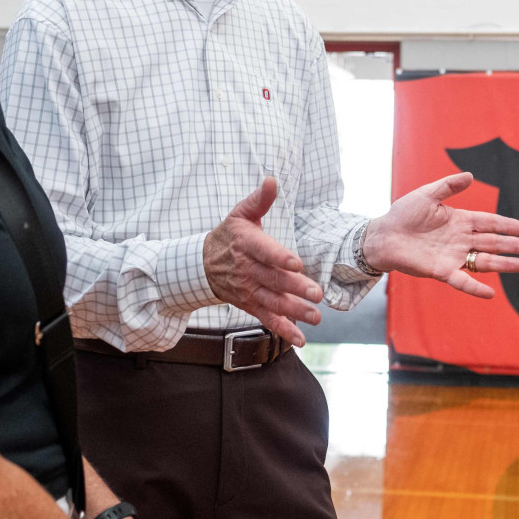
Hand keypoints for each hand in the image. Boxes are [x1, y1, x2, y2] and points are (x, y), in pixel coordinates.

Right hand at [203, 177, 321, 345]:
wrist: (201, 264)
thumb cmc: (229, 235)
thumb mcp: (240, 214)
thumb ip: (259, 200)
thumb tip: (272, 180)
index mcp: (246, 244)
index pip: (265, 251)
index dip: (280, 258)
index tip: (297, 263)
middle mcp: (247, 269)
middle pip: (273, 280)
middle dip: (296, 288)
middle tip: (317, 293)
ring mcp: (248, 289)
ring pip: (273, 301)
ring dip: (295, 311)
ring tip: (315, 317)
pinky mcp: (249, 305)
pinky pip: (266, 318)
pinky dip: (283, 330)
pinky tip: (300, 339)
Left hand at [362, 172, 518, 299]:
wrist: (383, 235)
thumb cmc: (403, 213)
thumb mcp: (427, 194)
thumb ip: (448, 186)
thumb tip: (470, 175)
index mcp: (460, 220)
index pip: (490, 223)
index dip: (508, 226)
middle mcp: (460, 239)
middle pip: (493, 242)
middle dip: (514, 245)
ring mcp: (453, 256)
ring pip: (484, 261)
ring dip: (504, 264)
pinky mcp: (441, 271)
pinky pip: (462, 281)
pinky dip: (475, 287)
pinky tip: (491, 293)